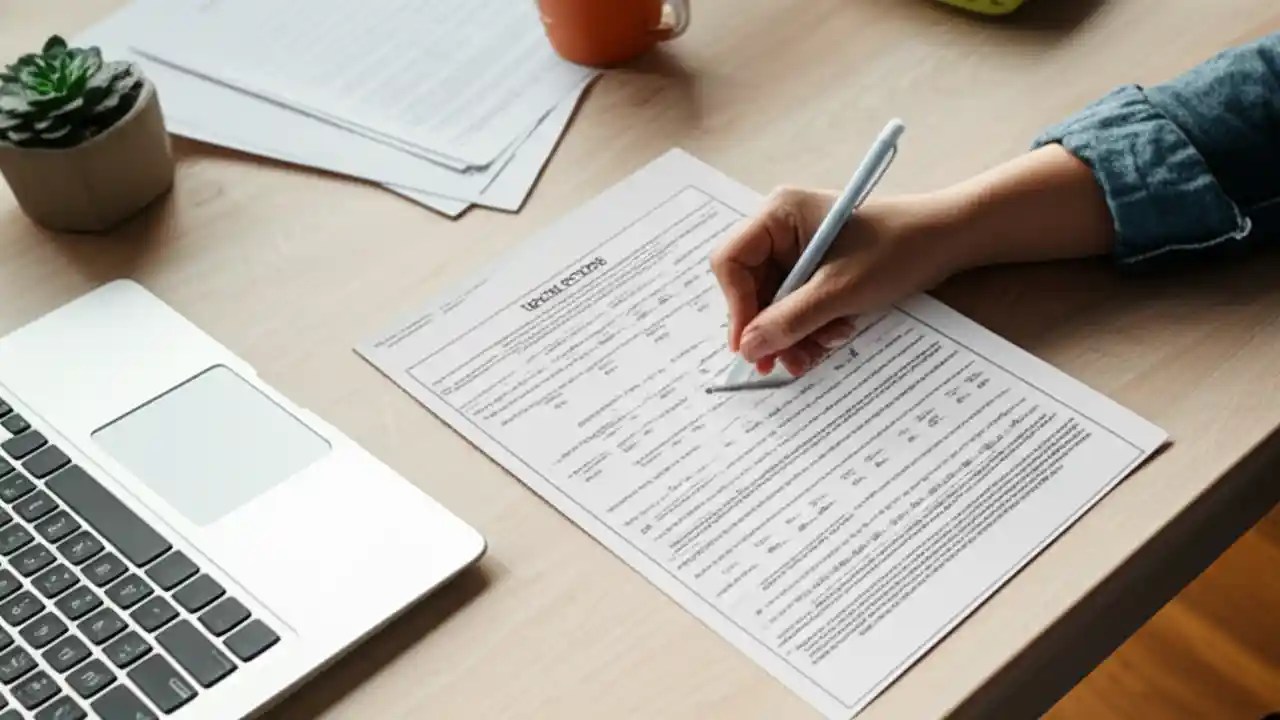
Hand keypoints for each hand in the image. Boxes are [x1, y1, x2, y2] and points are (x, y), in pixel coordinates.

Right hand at [710, 187, 967, 376]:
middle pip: (749, 287)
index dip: (737, 307)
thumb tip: (748, 347)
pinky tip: (831, 335)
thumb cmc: (898, 249)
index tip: (751, 346)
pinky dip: (808, 326)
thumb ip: (790, 320)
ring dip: (791, 333)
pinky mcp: (815, 267)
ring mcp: (798, 248)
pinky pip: (795, 304)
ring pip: (773, 302)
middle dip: (769, 327)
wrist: (947, 241)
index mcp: (778, 214)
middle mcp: (781, 228)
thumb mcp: (840, 291)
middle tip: (782, 363)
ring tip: (814, 354)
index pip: (731, 262)